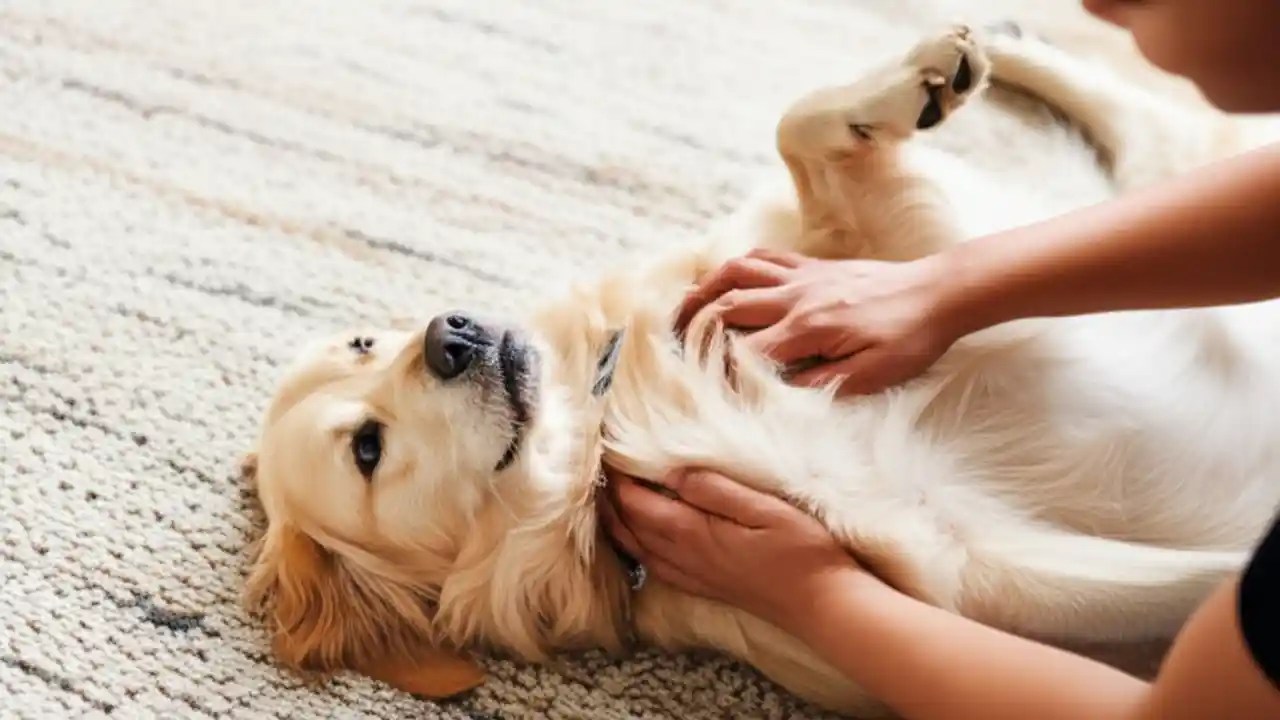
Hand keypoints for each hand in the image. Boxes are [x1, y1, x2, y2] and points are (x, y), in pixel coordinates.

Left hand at [599, 466, 866, 629]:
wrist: (822, 604)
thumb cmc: (802, 550)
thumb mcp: (765, 508)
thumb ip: (716, 490)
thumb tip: (673, 472)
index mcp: (695, 533)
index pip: (638, 503)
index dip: (619, 478)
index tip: (610, 450)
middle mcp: (685, 558)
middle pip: (629, 526)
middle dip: (610, 497)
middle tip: (601, 469)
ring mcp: (693, 575)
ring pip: (636, 548)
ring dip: (618, 523)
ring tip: (608, 499)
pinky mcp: (704, 586)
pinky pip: (654, 567)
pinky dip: (635, 548)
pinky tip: (640, 540)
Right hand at [677, 249, 963, 395]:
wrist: (940, 291)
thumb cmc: (910, 338)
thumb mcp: (871, 376)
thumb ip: (819, 385)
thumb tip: (775, 392)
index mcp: (808, 326)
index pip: (744, 349)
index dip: (716, 370)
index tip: (698, 388)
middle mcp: (797, 295)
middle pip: (727, 303)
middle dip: (691, 324)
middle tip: (667, 344)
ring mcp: (803, 275)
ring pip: (738, 270)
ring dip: (704, 288)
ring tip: (682, 309)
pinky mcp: (813, 266)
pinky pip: (764, 256)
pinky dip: (738, 267)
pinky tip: (728, 281)